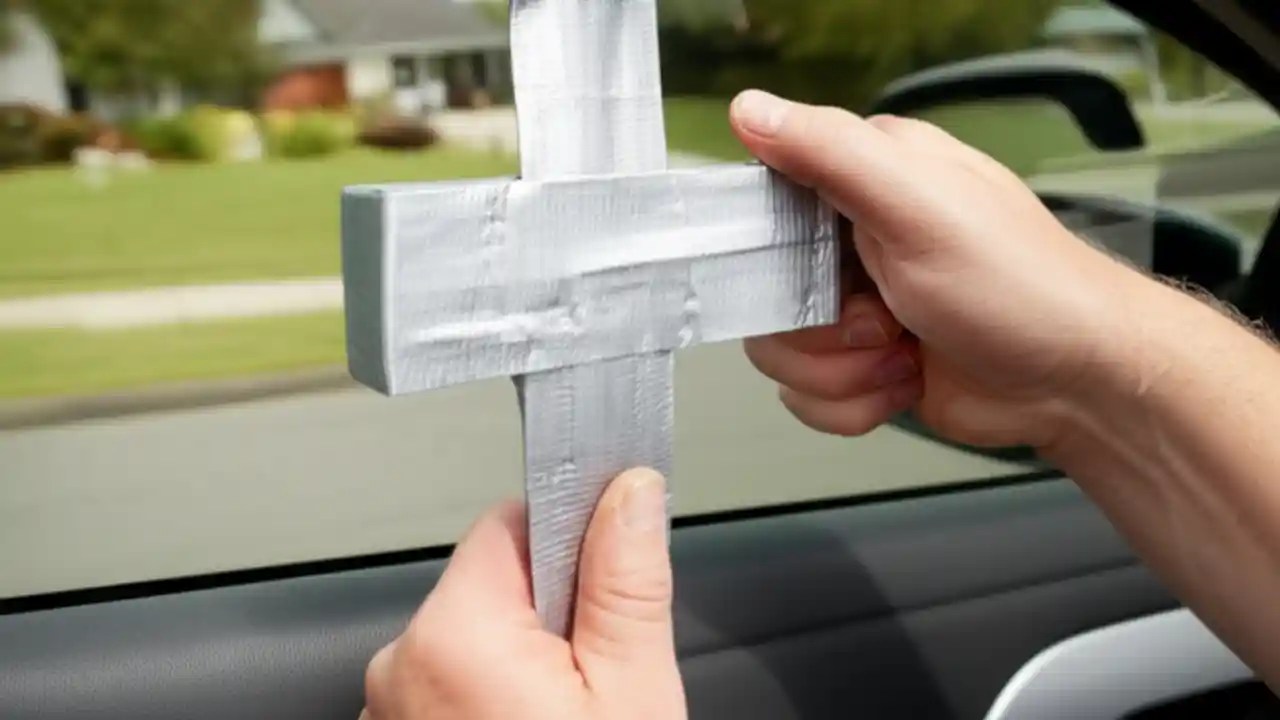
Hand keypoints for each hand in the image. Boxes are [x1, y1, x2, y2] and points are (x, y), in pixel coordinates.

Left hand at [361, 469, 685, 719]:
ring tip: (564, 718)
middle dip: (550, 618)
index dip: (572, 546)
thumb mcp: (631, 691)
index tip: (604, 584)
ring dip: (518, 666)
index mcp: (453, 633)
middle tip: (595, 681)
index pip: (510, 525)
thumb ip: (626, 584)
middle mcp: (399, 665)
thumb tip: (631, 491)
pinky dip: (489, 703)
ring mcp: (390, 709)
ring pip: (475, 644)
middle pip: (494, 587)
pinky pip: (450, 691)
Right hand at [733, 90, 1141, 448]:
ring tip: (903, 355)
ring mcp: (856, 306)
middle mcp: (853, 238)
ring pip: (780, 352)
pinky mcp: (863, 362)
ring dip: (841, 373)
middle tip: (882, 320)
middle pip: (764, 292)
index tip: (815, 273)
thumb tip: (749, 109)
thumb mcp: (918, 205)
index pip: (765, 201)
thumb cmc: (1020, 288)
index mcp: (864, 177)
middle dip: (818, 330)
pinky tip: (903, 382)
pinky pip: (807, 395)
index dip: (773, 251)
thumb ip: (828, 151)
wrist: (1077, 383)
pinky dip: (853, 404)